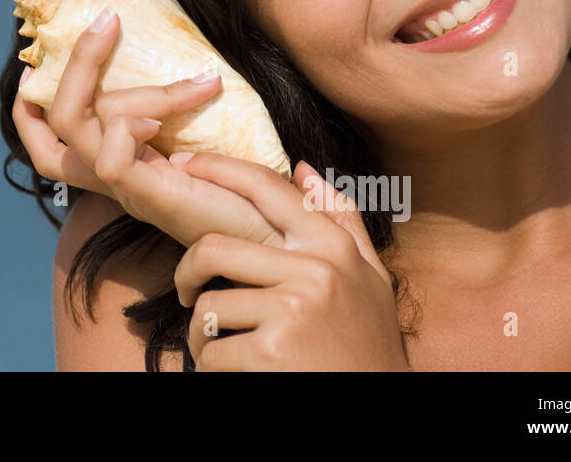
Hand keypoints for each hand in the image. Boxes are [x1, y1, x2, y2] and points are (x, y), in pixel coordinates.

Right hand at [10, 8, 284, 249]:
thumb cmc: (253, 195)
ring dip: (138, 89)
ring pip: (80, 124)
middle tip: (107, 20)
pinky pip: (111, 152)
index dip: (29, 110)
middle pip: (53, 127)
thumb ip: (184, 113)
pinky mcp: (145, 196)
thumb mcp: (207, 143)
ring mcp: (126, 189)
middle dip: (73, 66)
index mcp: (121, 168)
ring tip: (199, 83)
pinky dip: (138, 119)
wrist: (279, 244)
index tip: (37, 64)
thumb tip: (191, 60)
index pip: (48, 147)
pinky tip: (183, 111)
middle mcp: (114, 179)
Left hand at [174, 158, 409, 370]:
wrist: (385, 406)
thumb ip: (342, 221)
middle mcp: (314, 271)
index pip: (265, 187)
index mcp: (332, 247)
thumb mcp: (370, 278)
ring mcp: (291, 310)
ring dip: (203, 336)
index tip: (185, 164)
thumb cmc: (368, 345)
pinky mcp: (270, 352)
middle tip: (187, 297)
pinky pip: (212, 351)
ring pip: (208, 307)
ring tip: (223, 349)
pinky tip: (234, 373)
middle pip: (212, 248)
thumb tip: (304, 168)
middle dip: (186, 275)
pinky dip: (212, 367)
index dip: (217, 167)